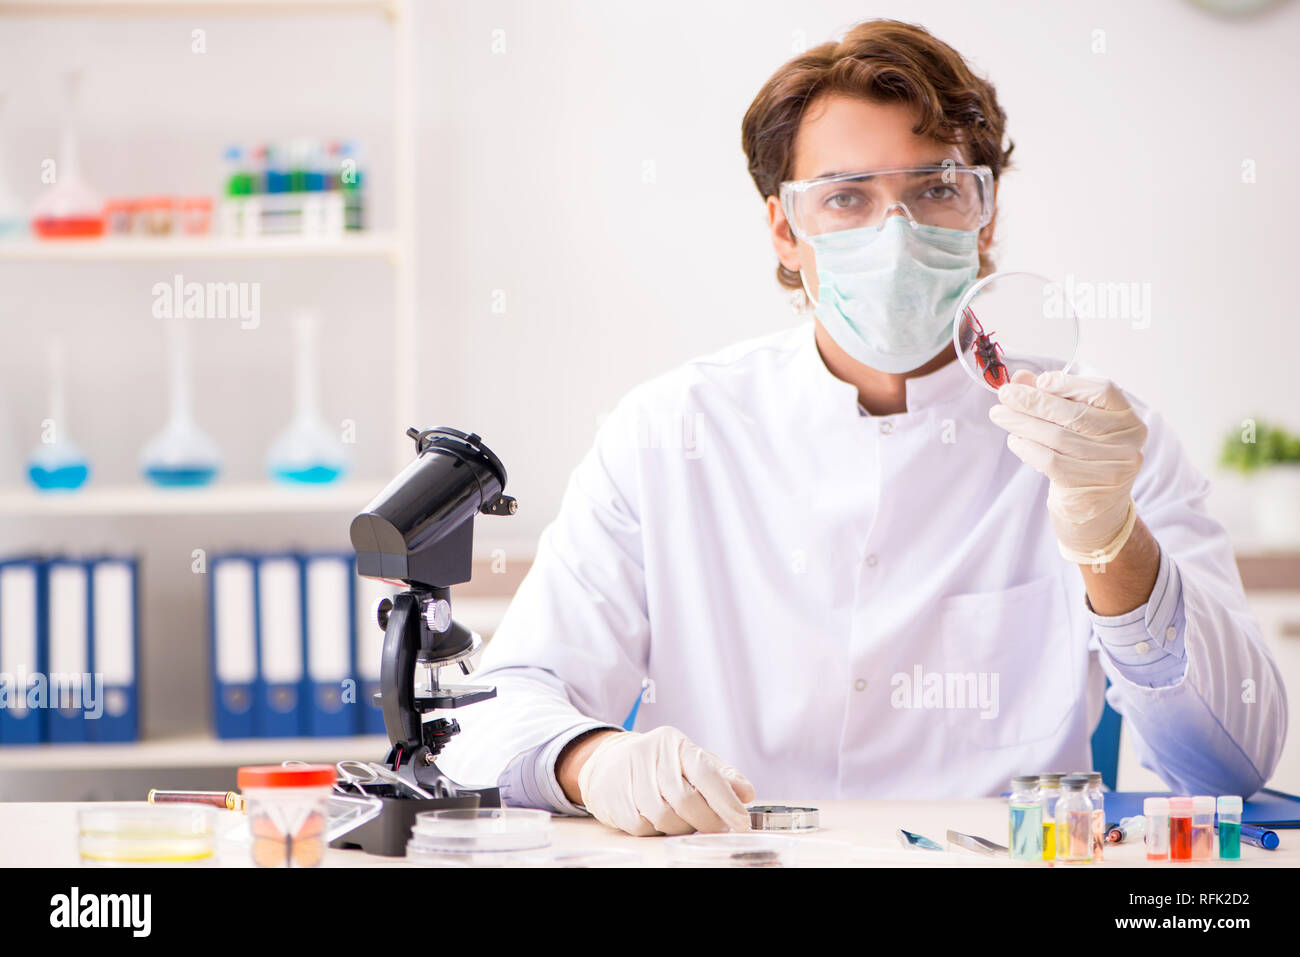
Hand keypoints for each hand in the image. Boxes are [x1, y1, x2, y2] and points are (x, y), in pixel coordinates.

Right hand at [575, 726, 755, 835]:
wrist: (607, 763)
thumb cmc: (660, 764)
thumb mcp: (692, 761)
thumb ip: (721, 776)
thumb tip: (747, 793)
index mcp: (675, 744)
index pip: (705, 772)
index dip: (726, 800)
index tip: (742, 822)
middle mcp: (651, 755)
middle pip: (686, 800)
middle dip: (706, 821)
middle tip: (716, 827)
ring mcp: (630, 776)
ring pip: (665, 817)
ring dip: (681, 827)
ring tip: (685, 821)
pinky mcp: (614, 798)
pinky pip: (643, 827)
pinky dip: (656, 830)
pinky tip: (658, 820)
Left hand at [988, 370, 1146, 564]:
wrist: (1096, 507)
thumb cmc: (1085, 457)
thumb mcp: (1075, 425)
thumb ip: (1052, 398)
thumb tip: (1020, 378)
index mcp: (1129, 418)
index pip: (1103, 391)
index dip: (1069, 383)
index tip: (1039, 381)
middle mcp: (1127, 441)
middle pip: (1074, 414)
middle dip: (1033, 401)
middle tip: (1005, 394)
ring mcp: (1113, 466)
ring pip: (1058, 438)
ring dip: (1022, 423)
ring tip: (1000, 415)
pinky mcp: (1091, 486)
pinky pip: (1050, 461)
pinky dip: (1027, 448)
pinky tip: (1014, 440)